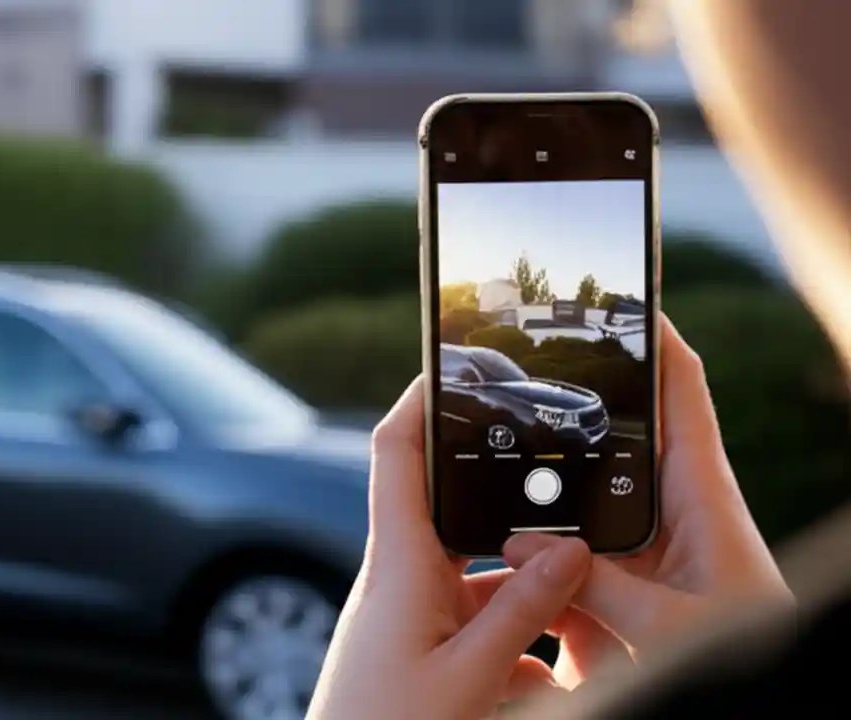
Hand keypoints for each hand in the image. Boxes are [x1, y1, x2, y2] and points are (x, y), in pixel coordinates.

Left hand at [308, 378, 592, 719]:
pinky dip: (515, 639)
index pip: (397, 452)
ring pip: (480, 578)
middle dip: (511, 511)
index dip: (421, 396)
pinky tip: (549, 674)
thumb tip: (565, 549)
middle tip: (564, 500)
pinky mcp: (421, 650)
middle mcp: (401, 578)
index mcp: (397, 564)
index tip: (455, 358)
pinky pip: (477, 623)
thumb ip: (522, 612)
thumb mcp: (469, 677)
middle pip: (458, 514)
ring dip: (524, 595)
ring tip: (565, 621)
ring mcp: (411, 615)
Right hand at [492, 316, 793, 686]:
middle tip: (517, 361)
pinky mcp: (608, 596)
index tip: (617, 292)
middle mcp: (665, 516)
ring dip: (533, 486)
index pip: (682, 392)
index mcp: (701, 498)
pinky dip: (521, 554)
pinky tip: (482, 551)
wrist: (745, 708)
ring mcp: (635, 556)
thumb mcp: (673, 629)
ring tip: (481, 455)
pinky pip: (554, 562)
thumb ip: (597, 586)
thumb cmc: (742, 659)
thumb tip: (520, 544)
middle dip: (567, 401)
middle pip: (614, 435)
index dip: (655, 336)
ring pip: (571, 500)